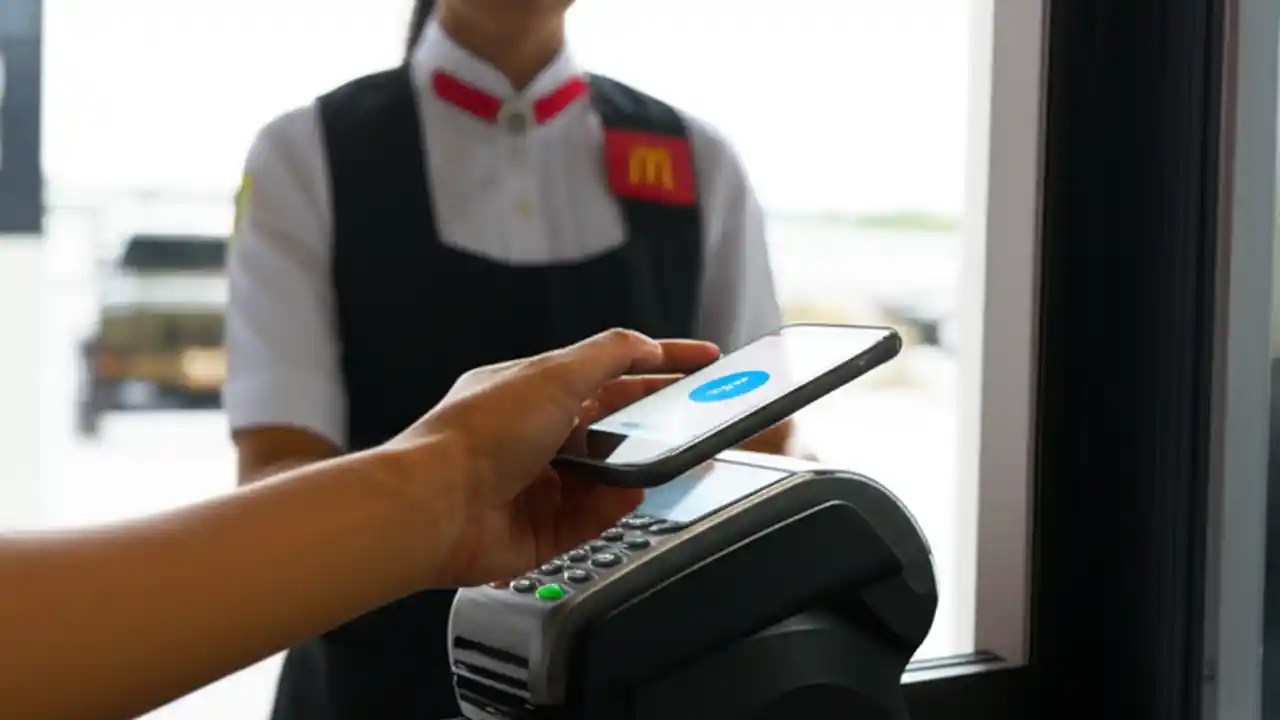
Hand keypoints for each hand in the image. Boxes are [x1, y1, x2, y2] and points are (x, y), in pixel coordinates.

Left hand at [386, 329, 719, 587]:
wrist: (435, 507)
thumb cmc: (476, 435)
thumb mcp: (552, 374)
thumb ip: (607, 355)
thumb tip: (646, 343)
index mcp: (535, 389)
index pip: (610, 368)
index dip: (658, 360)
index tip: (702, 359)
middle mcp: (537, 435)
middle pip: (613, 425)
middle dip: (654, 422)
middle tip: (696, 418)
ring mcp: (540, 483)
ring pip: (608, 475)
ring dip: (636, 468)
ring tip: (665, 459)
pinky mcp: (542, 529)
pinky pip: (594, 517)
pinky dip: (614, 506)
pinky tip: (627, 494)